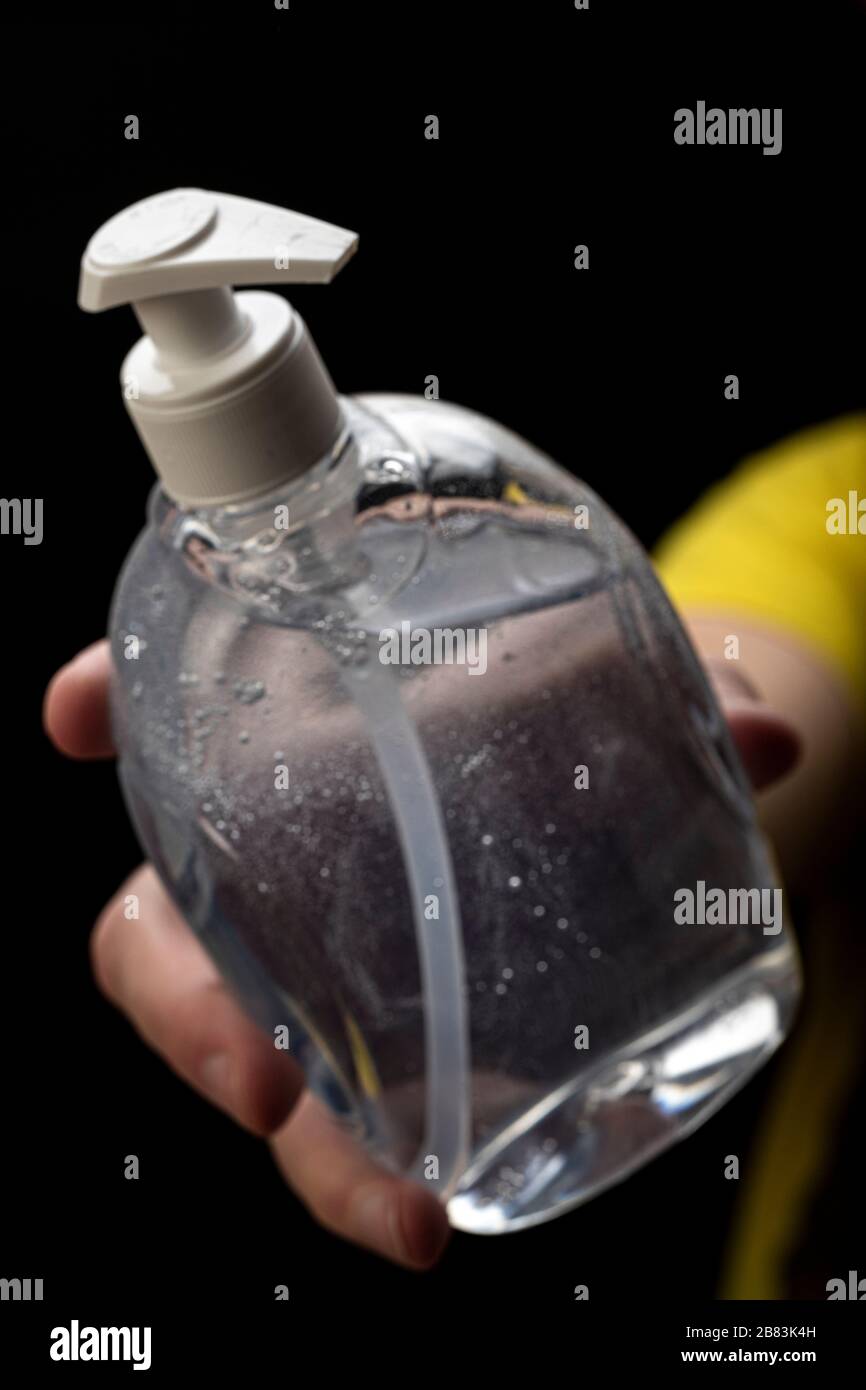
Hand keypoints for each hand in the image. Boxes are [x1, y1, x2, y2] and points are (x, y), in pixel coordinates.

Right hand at [43, 639, 799, 1268]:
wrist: (637, 799)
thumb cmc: (586, 715)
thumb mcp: (624, 691)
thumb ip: (686, 701)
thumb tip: (773, 735)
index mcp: (314, 717)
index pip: (179, 693)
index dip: (111, 697)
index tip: (74, 714)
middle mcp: (286, 835)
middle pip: (170, 916)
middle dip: (178, 997)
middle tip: (250, 1079)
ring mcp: (323, 944)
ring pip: (246, 1039)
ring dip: (295, 1131)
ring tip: (389, 1208)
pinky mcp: (385, 1033)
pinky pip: (344, 1105)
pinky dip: (361, 1165)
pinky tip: (424, 1207)